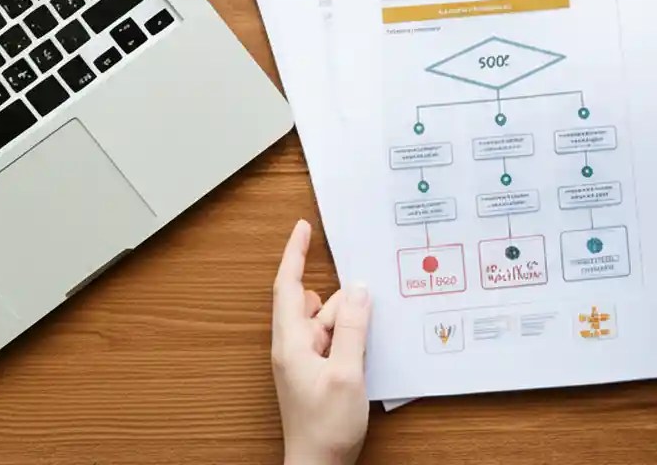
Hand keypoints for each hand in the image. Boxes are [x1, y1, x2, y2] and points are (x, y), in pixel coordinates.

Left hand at [272, 220, 371, 464]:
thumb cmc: (325, 427)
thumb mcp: (347, 372)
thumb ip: (354, 328)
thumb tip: (359, 289)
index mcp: (291, 342)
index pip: (288, 286)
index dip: (294, 254)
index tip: (302, 228)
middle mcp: (293, 347)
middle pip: (317, 303)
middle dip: (344, 303)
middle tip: (366, 309)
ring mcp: (304, 360)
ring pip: (330, 323)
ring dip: (350, 324)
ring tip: (368, 340)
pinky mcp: (317, 372)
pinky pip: (335, 341)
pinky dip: (350, 338)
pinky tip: (365, 351)